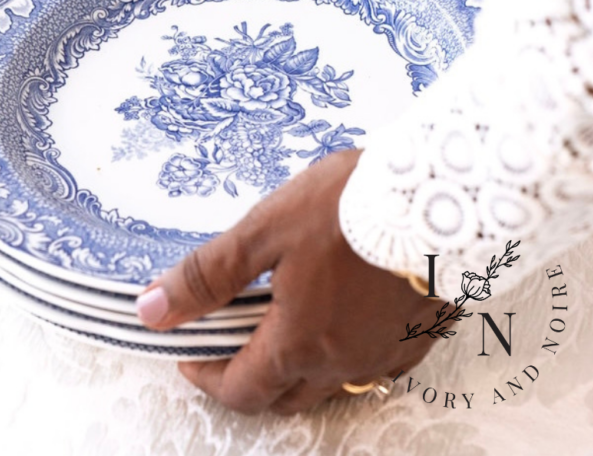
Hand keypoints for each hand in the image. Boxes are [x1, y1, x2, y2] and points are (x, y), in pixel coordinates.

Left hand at [135, 150, 433, 414]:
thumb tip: (151, 310)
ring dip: (299, 365)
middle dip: (250, 377)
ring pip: (331, 381)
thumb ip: (208, 275)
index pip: (242, 389)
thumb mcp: (265, 230)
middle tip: (230, 339)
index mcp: (299, 344)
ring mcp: (388, 353)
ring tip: (284, 318)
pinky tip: (343, 312)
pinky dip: (345, 349)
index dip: (207, 376)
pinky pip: (374, 361)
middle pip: (285, 396)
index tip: (188, 354)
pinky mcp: (421, 334)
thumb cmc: (351, 207)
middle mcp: (344, 364)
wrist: (441, 196)